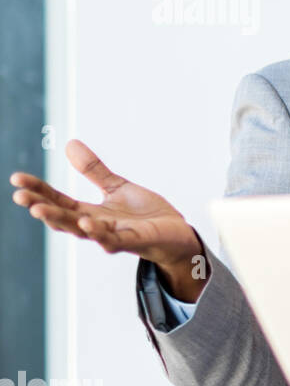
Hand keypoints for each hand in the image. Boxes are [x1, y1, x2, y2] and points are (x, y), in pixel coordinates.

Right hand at [10, 139, 202, 279]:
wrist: (176, 233)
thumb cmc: (145, 214)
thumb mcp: (117, 187)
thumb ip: (94, 170)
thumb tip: (70, 144)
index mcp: (90, 213)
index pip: (59, 201)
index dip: (39, 191)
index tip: (17, 179)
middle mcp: (97, 227)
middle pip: (64, 218)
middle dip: (42, 208)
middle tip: (20, 197)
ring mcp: (115, 236)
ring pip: (83, 231)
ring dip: (63, 222)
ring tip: (41, 210)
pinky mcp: (136, 241)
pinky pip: (115, 241)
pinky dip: (101, 235)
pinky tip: (88, 224)